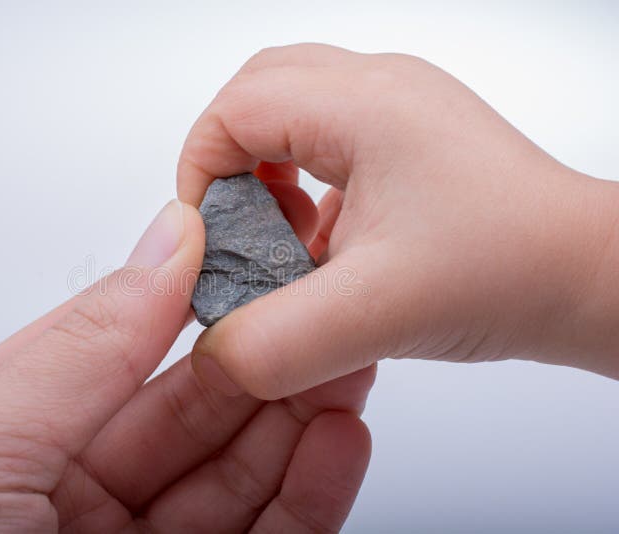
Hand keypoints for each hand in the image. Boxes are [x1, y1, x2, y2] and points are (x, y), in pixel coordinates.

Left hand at [0, 200, 373, 532]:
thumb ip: (84, 348)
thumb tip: (166, 242)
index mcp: (6, 438)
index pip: (121, 348)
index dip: (191, 298)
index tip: (256, 254)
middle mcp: (71, 495)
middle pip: (191, 413)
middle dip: (262, 357)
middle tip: (321, 308)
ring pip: (237, 475)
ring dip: (298, 419)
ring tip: (346, 366)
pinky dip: (307, 493)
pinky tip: (335, 443)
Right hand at [178, 43, 618, 398]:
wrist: (591, 279)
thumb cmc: (513, 272)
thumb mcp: (375, 316)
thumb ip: (275, 342)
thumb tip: (212, 354)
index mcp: (363, 106)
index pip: (233, 111)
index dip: (200, 174)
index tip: (206, 238)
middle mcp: (380, 90)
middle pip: (257, 94)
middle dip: (228, 162)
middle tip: (234, 226)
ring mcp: (400, 110)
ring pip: (292, 112)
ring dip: (267, 171)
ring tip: (281, 236)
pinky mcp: (411, 139)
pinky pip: (328, 139)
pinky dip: (303, 183)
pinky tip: (321, 241)